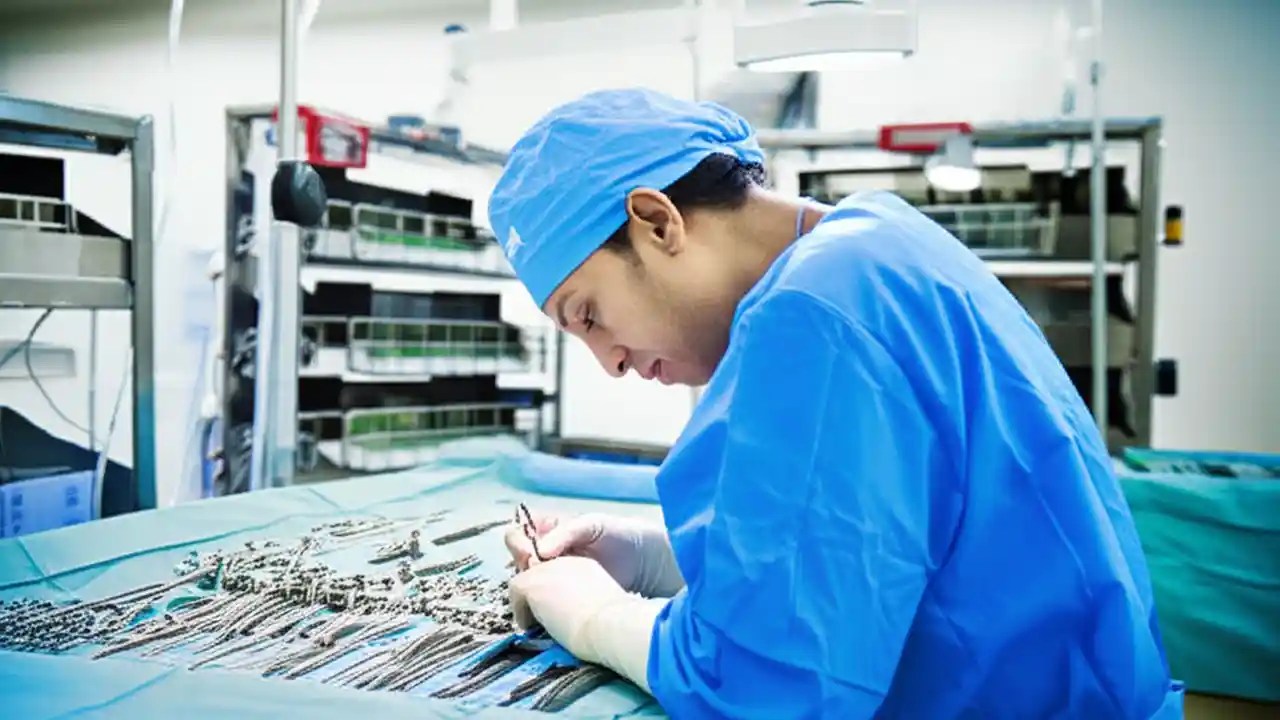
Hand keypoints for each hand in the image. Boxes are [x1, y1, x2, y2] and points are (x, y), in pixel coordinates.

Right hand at [504, 512, 683, 597]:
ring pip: (528, 580)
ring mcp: (555, 575)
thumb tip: (540, 551)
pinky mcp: (564, 596)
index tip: (530, 550)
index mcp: (550, 530)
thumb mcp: (592, 524)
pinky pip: (543, 599)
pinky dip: (540, 600)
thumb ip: (565, 533)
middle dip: (522, 562)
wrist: (645, 561)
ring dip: (530, 583)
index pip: (520, 533)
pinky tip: (549, 601)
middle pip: (518, 557)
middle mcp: (548, 552)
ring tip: (547, 584)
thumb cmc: (619, 535)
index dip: (519, 541)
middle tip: (536, 567)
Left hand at [509, 556, 663, 692]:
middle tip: (541, 617)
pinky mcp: (530, 582)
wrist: (607, 623)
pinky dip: (521, 612)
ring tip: (536, 623)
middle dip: (537, 593)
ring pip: (524, 582)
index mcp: (583, 565)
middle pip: (539, 572)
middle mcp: (563, 561)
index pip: (558, 571)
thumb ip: (581, 599)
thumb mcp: (598, 603)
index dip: (553, 588)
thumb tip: (568, 616)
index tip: (557, 608)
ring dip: (528, 602)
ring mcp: (545, 569)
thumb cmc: (610, 624)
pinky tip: (533, 627)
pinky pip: (515, 594)